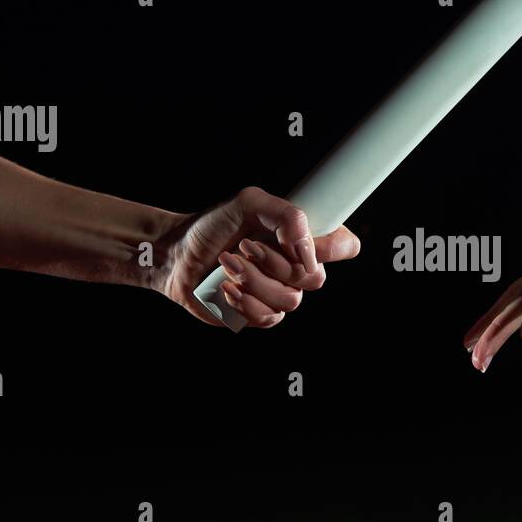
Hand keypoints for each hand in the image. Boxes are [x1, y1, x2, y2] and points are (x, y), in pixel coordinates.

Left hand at [156, 186, 360, 327]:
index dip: (332, 247)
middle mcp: (297, 268)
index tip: (300, 240)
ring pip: (290, 300)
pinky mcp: (260, 315)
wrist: (176, 254)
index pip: (345, 245)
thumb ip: (286, 215)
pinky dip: (243, 300)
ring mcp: (280, 293)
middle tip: (246, 247)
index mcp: (302, 238)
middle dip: (276, 263)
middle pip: (316, 278)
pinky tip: (225, 286)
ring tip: (228, 264)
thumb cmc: (212, 226)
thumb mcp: (248, 203)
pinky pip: (269, 318)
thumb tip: (308, 249)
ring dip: (254, 280)